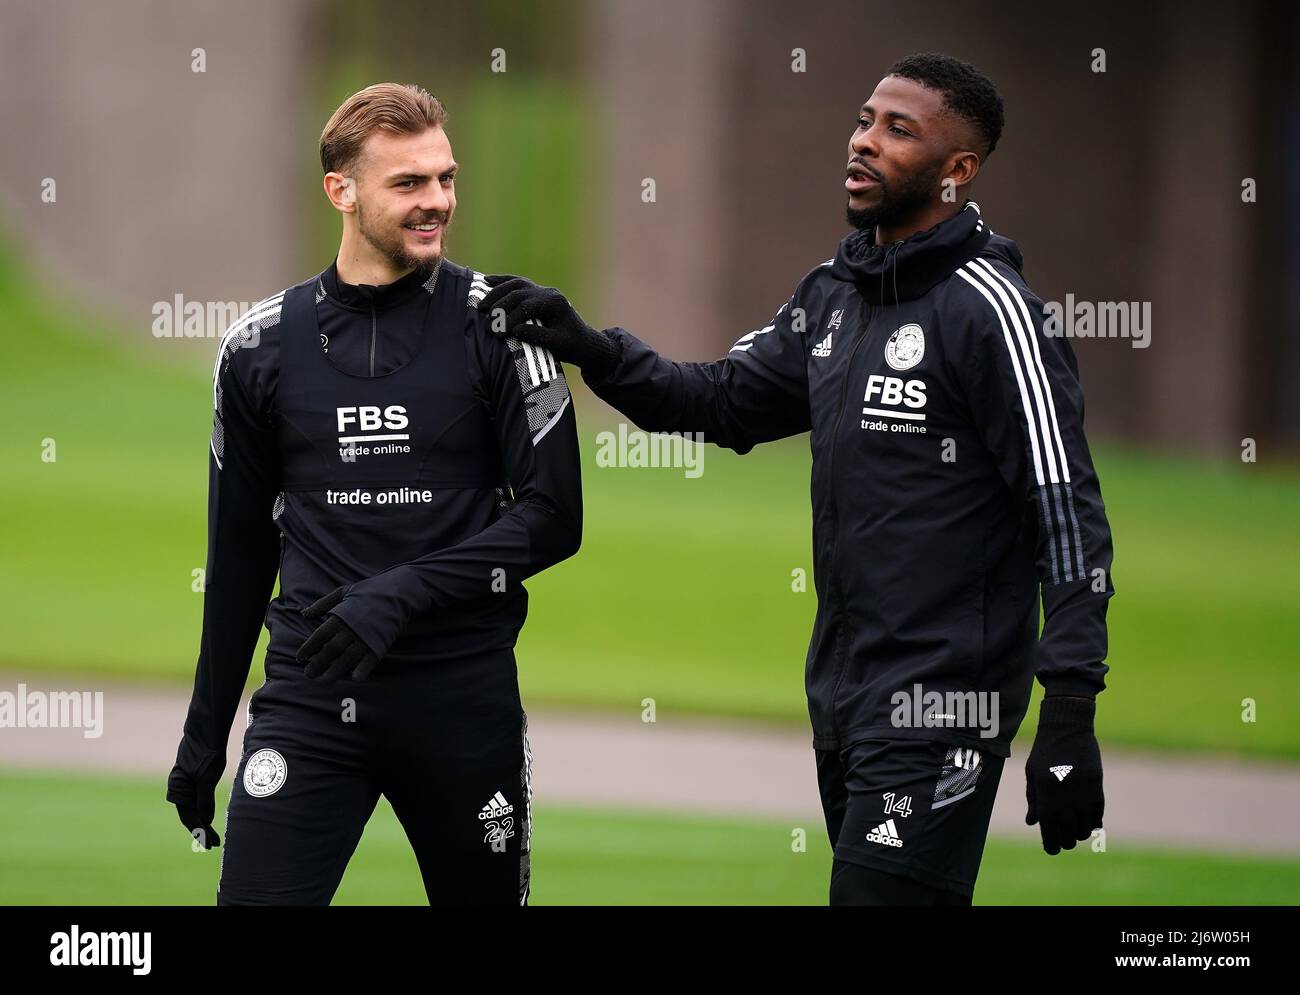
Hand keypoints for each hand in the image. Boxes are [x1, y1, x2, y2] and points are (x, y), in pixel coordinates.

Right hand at [167, 760, 220, 849]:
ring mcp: (185, 783)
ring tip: (212, 835)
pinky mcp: (193, 778)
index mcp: (178, 790)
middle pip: (190, 815)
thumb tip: (206, 821)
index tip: (211, 843)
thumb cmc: (206, 753)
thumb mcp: (207, 777)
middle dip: (201, 830)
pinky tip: (209, 816)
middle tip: (214, 844)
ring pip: (193, 808)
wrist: (206, 731)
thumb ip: (205, 799)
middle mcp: (179, 788)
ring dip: (203, 821)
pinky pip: (197, 798)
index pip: (189, 818)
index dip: (200, 832)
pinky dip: (204, 809)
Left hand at [295, 586, 379, 681]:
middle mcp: (351, 628)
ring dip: (334, 671)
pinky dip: (362, 671)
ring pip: (347, 659)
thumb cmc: (370, 590)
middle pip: (330, 650)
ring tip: (323, 681)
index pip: (320, 636)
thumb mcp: (343, 591)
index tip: (300, 657)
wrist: (399, 592)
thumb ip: (323, 604)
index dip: (308, 648)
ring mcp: (366, 637)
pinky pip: (369, 661)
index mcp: (341, 615)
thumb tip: (304, 614)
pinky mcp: (380, 643)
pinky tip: (354, 679)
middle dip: (318, 663)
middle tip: (308, 674)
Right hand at [477, 274, 622, 375]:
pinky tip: (486, 281)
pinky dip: (500, 280)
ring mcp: (541, 289)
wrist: (582, 341)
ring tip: (481, 307)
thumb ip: (539, 336)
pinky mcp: (534, 291)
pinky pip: (515, 282)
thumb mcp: (559, 345)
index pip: (528, 307)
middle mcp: (548, 292)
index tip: (499, 333)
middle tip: (488, 324)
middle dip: (500, 308)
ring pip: (515, 284)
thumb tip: (516, 330)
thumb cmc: (571, 346)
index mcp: (555, 303)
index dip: (511, 318)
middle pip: (518, 293)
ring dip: (496, 293)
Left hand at [1025, 695, 1103, 853]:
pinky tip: (1089, 823)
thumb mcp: (1032, 773)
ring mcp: (1082, 791)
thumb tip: (1032, 824)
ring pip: (1085, 826)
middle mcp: (1064, 795)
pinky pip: (1097, 813)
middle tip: (1064, 841)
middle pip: (1068, 832)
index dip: (1050, 844)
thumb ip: (1033, 800)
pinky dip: (1093, 822)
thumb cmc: (1044, 750)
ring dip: (1080, 834)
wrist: (1067, 727)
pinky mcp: (1096, 785)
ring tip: (1075, 832)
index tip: (1052, 849)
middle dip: (1066, 840)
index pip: (1048, 829)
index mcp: (1044, 793)